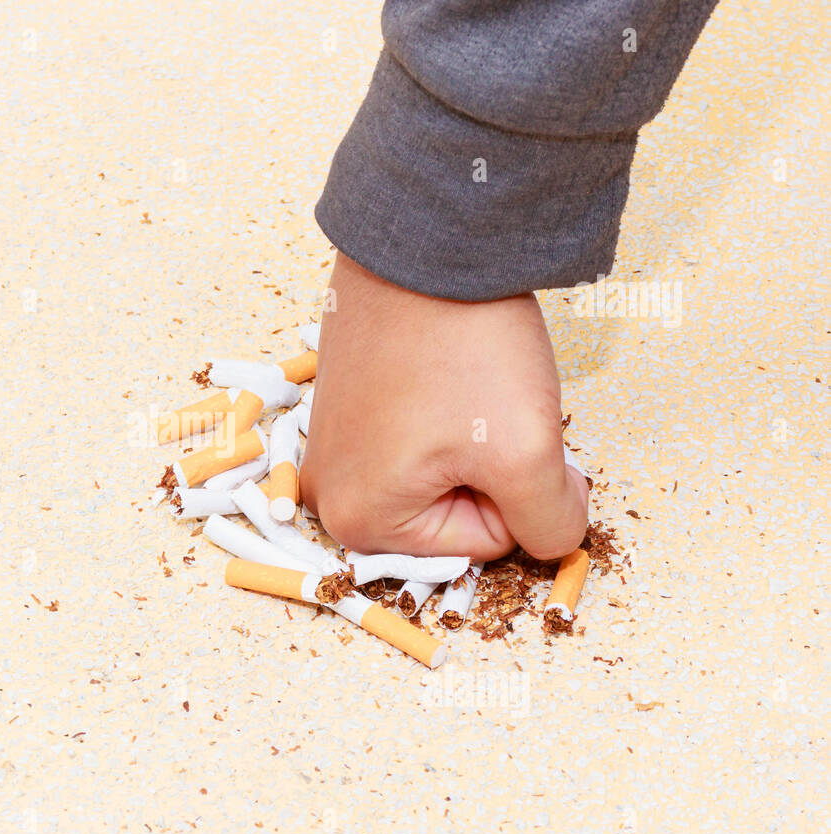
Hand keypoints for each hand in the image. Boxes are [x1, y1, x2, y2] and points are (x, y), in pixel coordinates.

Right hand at [299, 253, 587, 560]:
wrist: (424, 241)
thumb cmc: (462, 348)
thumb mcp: (529, 455)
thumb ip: (554, 524)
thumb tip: (556, 533)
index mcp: (359, 521)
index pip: (483, 541)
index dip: (517, 490)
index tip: (505, 431)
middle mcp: (327, 491)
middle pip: (454, 512)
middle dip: (490, 467)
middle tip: (489, 407)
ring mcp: (331, 444)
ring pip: (442, 472)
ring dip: (473, 438)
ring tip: (467, 384)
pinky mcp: (344, 403)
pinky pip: (414, 435)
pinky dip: (445, 409)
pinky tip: (446, 368)